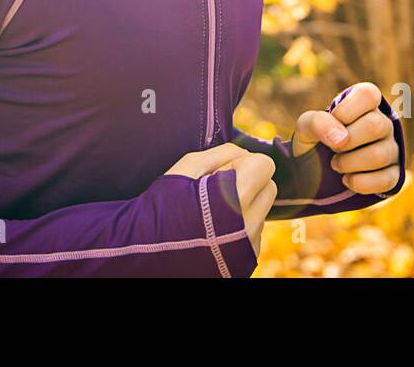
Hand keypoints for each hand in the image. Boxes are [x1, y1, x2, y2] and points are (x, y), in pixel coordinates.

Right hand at [164, 143, 276, 257]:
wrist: (144, 255)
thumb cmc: (160, 208)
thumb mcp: (184, 170)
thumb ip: (220, 153)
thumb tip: (243, 153)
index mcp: (233, 198)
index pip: (265, 165)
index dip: (243, 163)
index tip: (221, 172)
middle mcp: (247, 224)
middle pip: (269, 188)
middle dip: (249, 183)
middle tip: (218, 190)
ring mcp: (248, 245)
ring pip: (262, 212)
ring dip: (244, 206)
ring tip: (211, 214)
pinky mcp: (246, 260)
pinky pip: (254, 233)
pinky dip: (240, 228)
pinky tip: (214, 231)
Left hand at [290, 82, 401, 195]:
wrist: (316, 170)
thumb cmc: (317, 139)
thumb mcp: (306, 126)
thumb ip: (318, 122)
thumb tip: (340, 138)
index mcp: (365, 103)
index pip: (368, 95)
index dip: (346, 111)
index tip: (333, 121)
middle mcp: (383, 122)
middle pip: (376, 125)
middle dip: (346, 141)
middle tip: (333, 148)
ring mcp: (391, 148)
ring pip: (380, 155)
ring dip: (350, 163)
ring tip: (336, 164)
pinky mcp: (393, 173)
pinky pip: (387, 180)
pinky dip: (360, 183)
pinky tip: (347, 179)